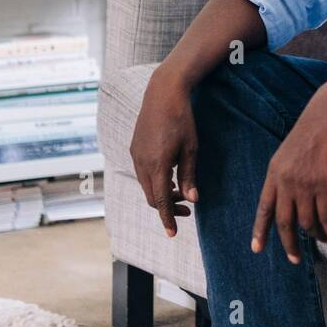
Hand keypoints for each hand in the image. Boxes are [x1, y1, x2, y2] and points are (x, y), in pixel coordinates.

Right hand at [130, 67, 197, 237]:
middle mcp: (141, 163)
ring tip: (180, 193)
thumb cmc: (182, 119)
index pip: (160, 201)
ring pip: (146, 185)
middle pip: (151, 196)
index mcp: (157, 165)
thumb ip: (189, 176)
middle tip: (188, 210)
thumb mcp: (191, 149)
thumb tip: (192, 200)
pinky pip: (142, 173)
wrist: (162, 93)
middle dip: (167, 207)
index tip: (173, 233)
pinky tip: (169, 177)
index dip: (167, 218)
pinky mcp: (134, 148)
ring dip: (161, 194)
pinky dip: (154, 181)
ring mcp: (135, 155)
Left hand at [252, 79, 326, 263]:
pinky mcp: (326, 184)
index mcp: (275, 172)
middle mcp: (286, 181)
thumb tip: (298, 203)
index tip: (257, 249)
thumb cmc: (317, 131)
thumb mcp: (292, 153)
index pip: (264, 207)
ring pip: (308, 222)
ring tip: (325, 241)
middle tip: (295, 259)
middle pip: (285, 222)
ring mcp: (306, 184)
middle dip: (289, 245)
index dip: (260, 230)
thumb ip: (291, 177)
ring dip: (317, 236)